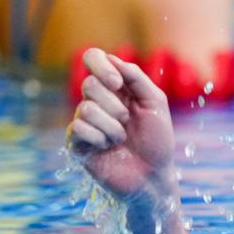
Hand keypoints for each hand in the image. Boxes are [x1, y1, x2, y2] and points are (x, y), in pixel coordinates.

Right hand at [67, 48, 176, 202]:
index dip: (100, 65)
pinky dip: (99, 138)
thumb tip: (112, 58)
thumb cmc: (157, 140)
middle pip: (89, 84)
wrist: (153, 175)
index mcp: (115, 87)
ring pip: (85, 108)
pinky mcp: (76, 142)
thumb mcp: (155, 103)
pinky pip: (77, 128)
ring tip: (121, 139)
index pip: (93, 58)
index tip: (117, 83)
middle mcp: (96, 100)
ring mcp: (84, 121)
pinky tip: (107, 148)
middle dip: (114, 105)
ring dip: (111, 126)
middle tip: (127, 121)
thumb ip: (136, 78)